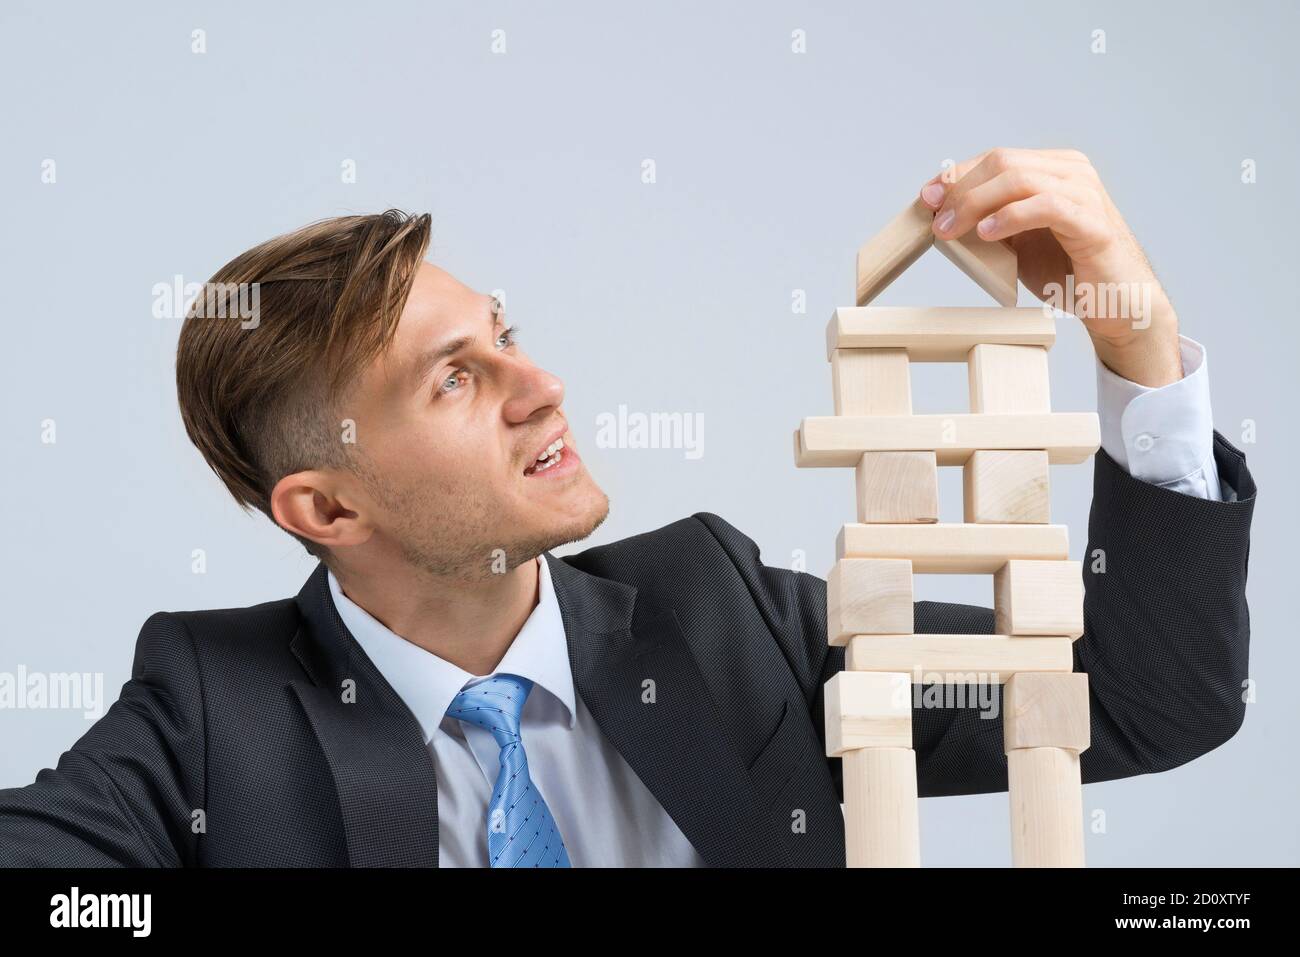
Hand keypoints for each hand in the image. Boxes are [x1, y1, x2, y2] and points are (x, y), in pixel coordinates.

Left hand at [919, 148, 1182, 386]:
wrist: (1114, 304)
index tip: (926, 199)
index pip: (996, 158)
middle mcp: (1073, 172)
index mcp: (1054, 169)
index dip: (957, 175)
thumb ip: (989, 221)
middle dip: (960, 190)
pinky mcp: (1094, 223)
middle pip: (1003, 162)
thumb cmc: (1067, 272)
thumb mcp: (1017, 242)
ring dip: (976, 203)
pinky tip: (987, 233)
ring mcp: (1086, 193)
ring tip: (951, 230)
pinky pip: (1047, 206)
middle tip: (934, 220)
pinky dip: (1011, 216)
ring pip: (1020, 179)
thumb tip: (942, 213)